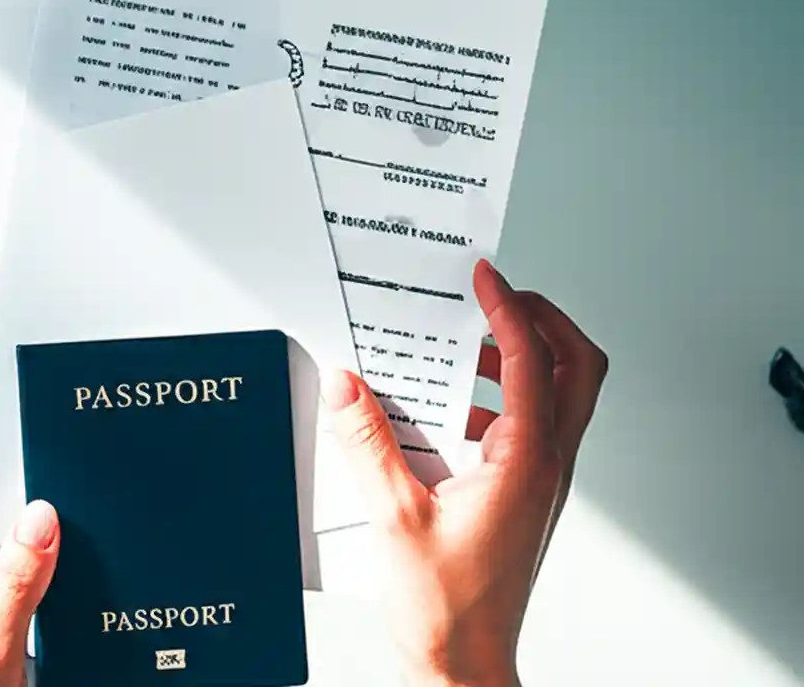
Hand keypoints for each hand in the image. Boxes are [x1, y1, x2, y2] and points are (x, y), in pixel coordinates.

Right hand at [323, 260, 606, 686]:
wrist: (462, 664)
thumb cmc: (446, 610)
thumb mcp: (393, 517)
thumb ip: (367, 444)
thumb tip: (347, 386)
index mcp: (527, 462)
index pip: (531, 361)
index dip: (508, 309)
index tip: (485, 277)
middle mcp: (546, 466)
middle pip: (577, 368)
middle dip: (542, 320)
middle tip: (497, 297)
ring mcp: (540, 481)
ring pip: (559, 396)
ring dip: (522, 358)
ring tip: (466, 344)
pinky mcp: (523, 495)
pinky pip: (528, 427)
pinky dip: (500, 399)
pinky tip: (448, 409)